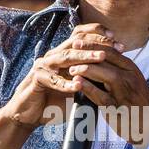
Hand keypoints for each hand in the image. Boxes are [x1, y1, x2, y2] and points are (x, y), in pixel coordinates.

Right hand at [0, 22, 125, 148]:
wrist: (30, 114)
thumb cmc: (54, 101)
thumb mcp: (76, 88)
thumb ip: (90, 79)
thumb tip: (114, 75)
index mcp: (64, 54)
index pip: (82, 35)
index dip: (99, 34)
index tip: (118, 41)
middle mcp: (54, 55)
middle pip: (76, 41)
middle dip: (97, 43)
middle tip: (115, 47)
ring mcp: (44, 65)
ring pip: (65, 56)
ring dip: (84, 57)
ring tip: (101, 58)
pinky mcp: (36, 79)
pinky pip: (52, 79)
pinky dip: (65, 83)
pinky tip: (78, 86)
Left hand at [67, 48, 148, 148]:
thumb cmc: (138, 102)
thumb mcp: (132, 80)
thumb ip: (118, 68)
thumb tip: (100, 56)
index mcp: (131, 69)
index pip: (111, 51)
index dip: (93, 44)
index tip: (78, 42)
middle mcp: (129, 78)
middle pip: (107, 60)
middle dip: (87, 53)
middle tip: (71, 51)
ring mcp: (125, 93)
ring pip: (106, 75)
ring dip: (87, 70)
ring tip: (72, 69)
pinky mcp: (118, 109)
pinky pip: (102, 96)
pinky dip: (88, 88)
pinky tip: (78, 84)